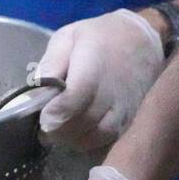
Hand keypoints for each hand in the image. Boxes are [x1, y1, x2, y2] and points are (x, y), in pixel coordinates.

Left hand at [37, 9, 164, 149]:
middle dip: (58, 130)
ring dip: (72, 140)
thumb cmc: (100, 37)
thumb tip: (35, 91)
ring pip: (94, 138)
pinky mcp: (129, 121)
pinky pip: (106, 141)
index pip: (73, 100)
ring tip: (61, 130)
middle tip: (45, 127)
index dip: (54, 114)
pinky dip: (89, 142)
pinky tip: (79, 132)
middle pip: (81, 124)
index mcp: (93, 66)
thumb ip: (51, 63)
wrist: (143, 42)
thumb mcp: (69, 37)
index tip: (43, 118)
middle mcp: (111, 92)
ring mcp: (123, 109)